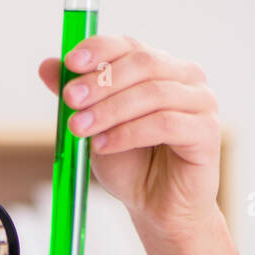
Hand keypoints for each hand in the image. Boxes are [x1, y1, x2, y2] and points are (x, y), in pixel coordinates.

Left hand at [38, 34, 221, 242]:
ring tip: (80, 129)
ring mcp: (202, 102)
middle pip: (143, 63)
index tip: (70, 63)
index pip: (130, 45)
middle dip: (101, 81)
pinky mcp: (208, 132)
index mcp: (160, 68)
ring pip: (152, 93)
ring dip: (110, 110)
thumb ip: (78, 97)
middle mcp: (185, 78)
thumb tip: (46, 66)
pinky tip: (103, 146)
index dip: (100, 49)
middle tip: (70, 100)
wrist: (157, 209)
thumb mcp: (96, 127)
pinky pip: (165, 124)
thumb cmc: (131, 165)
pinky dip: (129, 133)